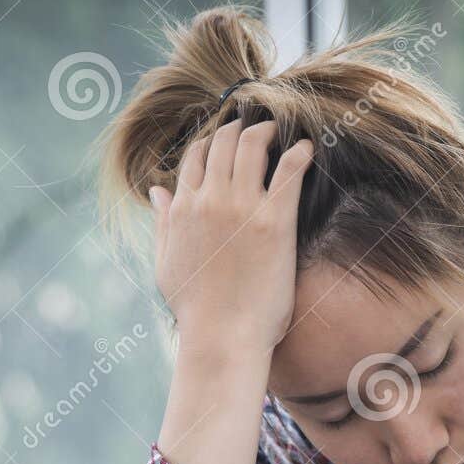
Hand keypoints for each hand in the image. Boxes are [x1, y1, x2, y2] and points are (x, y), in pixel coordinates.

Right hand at [148, 121, 312, 353]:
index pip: (195, 156)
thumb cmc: (195, 309)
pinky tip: (307, 148)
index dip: (212, 141)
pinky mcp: (274, 221)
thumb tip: (157, 192)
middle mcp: (209, 200)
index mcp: (183, 209)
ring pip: (252, 145)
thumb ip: (163, 223)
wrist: (223, 336)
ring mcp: (242, 207)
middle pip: (224, 142)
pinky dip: (299, 152)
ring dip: (266, 131)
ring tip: (279, 132)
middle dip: (239, 128)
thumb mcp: (166, 264)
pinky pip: (289, 170)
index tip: (227, 140)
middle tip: (256, 127)